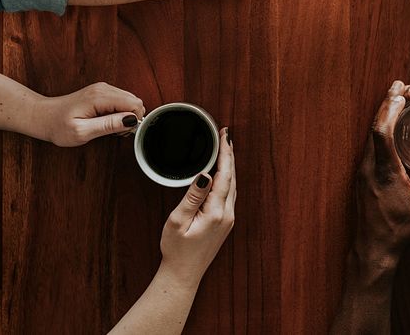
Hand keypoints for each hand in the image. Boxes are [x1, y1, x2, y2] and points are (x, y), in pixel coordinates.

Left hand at [37, 82, 144, 146]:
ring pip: (130, 100)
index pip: (134, 104)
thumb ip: (108, 125)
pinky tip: (107, 121)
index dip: (133, 121)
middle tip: (114, 131)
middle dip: (131, 119)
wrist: (44, 117)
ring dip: (126, 116)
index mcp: (100, 97)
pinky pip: (122, 100)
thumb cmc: (58, 126)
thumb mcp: (82, 131)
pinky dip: (120, 113)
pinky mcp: (102, 92)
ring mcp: (103, 88)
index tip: (119, 132)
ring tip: (108, 127)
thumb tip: (131, 120)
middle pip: (135, 101)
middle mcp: (103, 88)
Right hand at [159, 128, 235, 285]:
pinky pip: (230, 194)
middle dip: (229, 154)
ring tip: (225, 148)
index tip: (225, 135)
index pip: (224, 175)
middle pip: (232, 178)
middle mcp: (227, 215)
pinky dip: (228, 178)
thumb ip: (193, 196)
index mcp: (216, 212)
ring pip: (233, 185)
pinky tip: (223, 172)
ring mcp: (228, 220)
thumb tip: (205, 175)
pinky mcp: (225, 223)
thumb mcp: (178, 221)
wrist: (183, 275)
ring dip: (230, 165)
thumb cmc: (176, 250)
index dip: (226, 153)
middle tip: (225, 135)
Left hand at [353, 81, 409, 265]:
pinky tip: (390, 125)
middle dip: (385, 104)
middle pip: (373, 127)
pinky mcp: (363, 176)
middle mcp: (369, 167)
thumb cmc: (398, 230)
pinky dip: (379, 130)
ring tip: (395, 98)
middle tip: (398, 85)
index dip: (388, 109)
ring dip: (381, 115)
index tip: (399, 93)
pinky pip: (370, 145)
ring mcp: (363, 171)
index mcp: (384, 171)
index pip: (381, 132)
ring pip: (370, 135)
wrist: (373, 248)